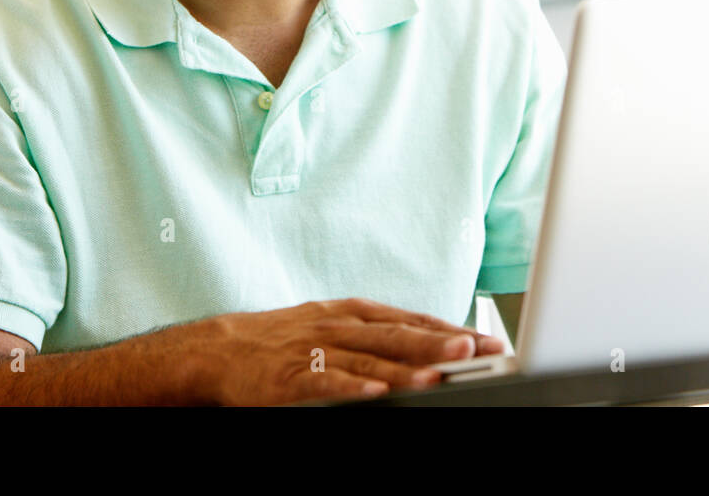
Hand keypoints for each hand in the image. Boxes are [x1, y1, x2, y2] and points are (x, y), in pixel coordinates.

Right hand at [192, 297, 503, 404]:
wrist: (220, 349)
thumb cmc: (286, 339)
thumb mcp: (338, 324)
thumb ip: (381, 336)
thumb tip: (435, 345)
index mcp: (356, 313)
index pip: (413, 320)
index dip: (451, 329)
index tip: (488, 342)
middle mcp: (340, 326)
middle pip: (396, 335)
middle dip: (437, 342)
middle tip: (473, 350)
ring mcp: (314, 350)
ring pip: (366, 360)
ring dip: (403, 368)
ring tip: (436, 375)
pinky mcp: (288, 377)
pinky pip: (323, 383)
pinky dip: (348, 388)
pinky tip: (373, 395)